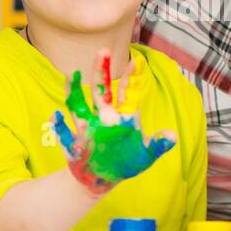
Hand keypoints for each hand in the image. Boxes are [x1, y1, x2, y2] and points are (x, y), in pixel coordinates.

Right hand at [52, 48, 174, 194]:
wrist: (101, 180)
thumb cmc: (125, 163)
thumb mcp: (145, 155)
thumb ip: (158, 145)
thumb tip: (173, 136)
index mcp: (123, 117)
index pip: (128, 93)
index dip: (132, 78)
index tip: (136, 61)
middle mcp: (104, 117)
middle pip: (101, 91)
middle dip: (101, 72)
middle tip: (102, 50)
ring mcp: (88, 128)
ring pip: (78, 105)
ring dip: (73, 90)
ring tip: (70, 74)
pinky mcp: (75, 142)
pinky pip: (65, 132)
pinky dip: (59, 125)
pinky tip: (56, 116)